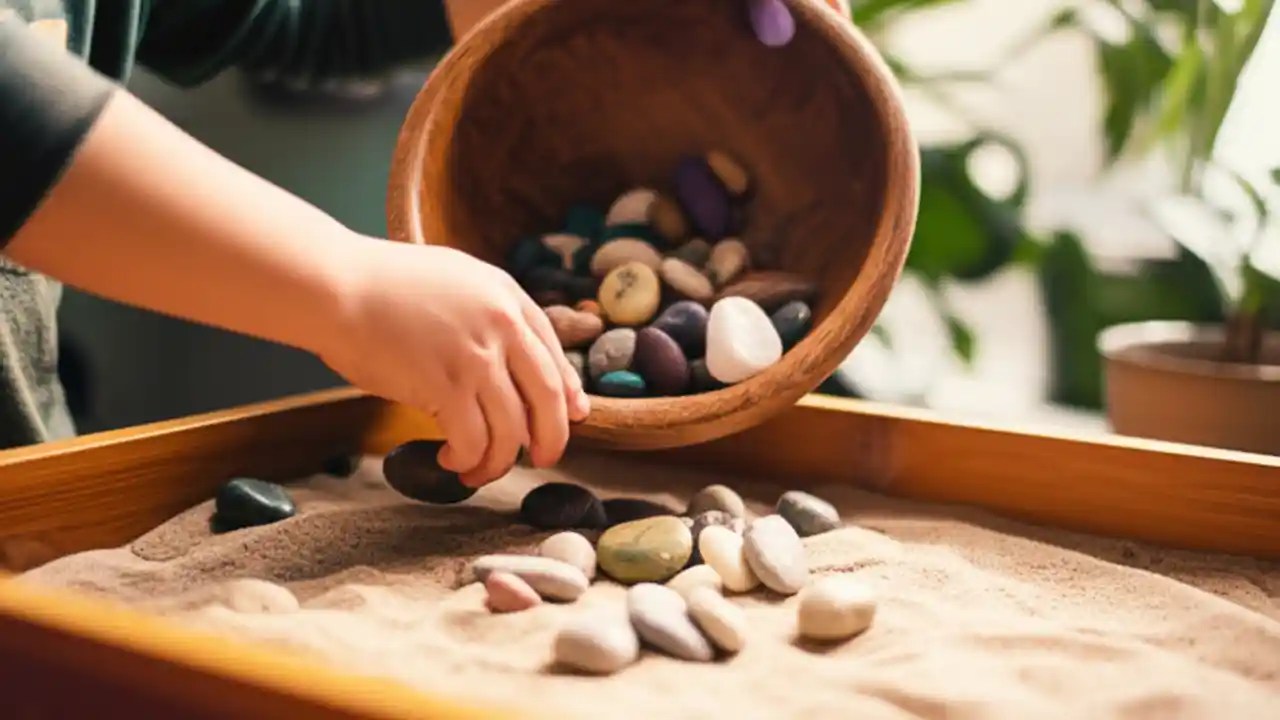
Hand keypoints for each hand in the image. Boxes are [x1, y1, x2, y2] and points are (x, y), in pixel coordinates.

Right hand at [321, 239, 589, 485]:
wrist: (336, 286)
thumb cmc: (380, 287)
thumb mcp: (453, 281)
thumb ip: (486, 313)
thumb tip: (506, 363)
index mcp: (506, 295)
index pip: (553, 353)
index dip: (567, 393)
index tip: (571, 417)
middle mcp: (502, 324)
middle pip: (549, 397)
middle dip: (552, 438)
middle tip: (544, 460)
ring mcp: (477, 356)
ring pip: (512, 429)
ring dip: (498, 461)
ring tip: (477, 471)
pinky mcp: (447, 385)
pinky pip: (473, 440)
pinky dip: (467, 459)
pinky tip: (450, 460)